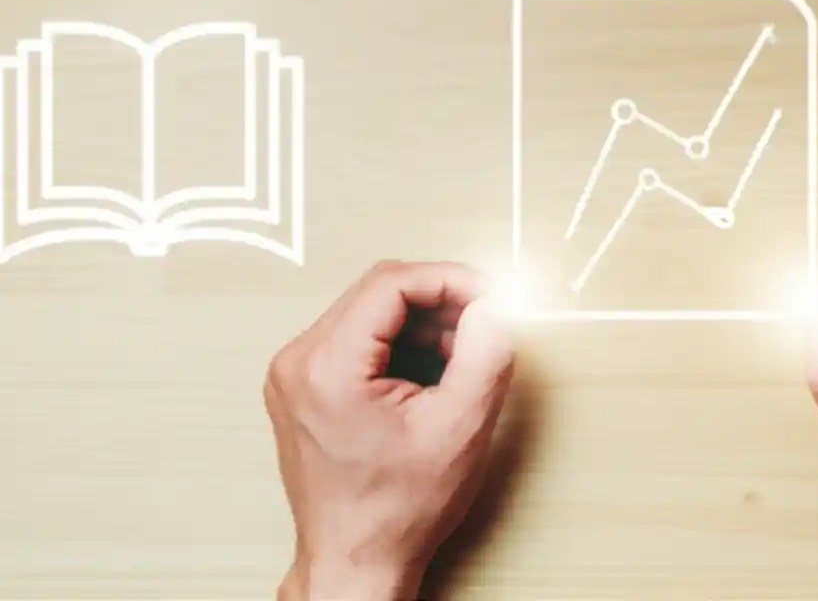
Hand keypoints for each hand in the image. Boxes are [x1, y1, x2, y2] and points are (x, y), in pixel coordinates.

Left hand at [265, 261, 513, 599]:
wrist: (356, 563)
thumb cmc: (397, 512)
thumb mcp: (460, 427)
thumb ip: (486, 353)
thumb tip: (496, 304)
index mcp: (326, 366)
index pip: (392, 283)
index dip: (451, 280)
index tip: (492, 296)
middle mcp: (298, 361)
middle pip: (379, 294)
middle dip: (441, 304)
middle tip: (484, 329)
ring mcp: (295, 375)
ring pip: (371, 315)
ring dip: (424, 326)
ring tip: (460, 365)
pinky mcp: (304, 388)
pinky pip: (358, 341)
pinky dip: (402, 348)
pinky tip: (432, 380)